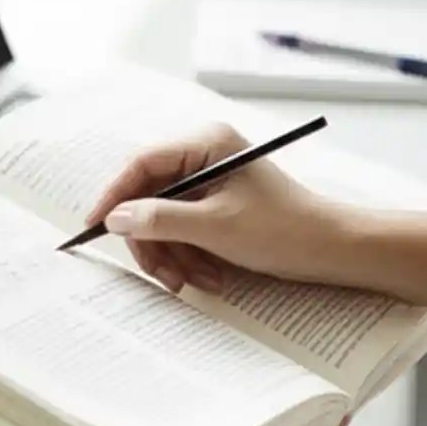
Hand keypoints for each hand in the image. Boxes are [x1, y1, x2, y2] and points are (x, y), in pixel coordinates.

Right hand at [85, 122, 351, 293]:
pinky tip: (210, 277)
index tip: (95, 227)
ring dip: (175, 255)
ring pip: (165, 219)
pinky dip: (190, 256)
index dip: (115, 196)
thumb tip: (115, 217)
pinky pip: (184, 230)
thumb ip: (160, 220)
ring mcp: (210, 180)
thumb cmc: (282, 230)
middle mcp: (205, 155)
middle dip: (155, 241)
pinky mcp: (216, 205)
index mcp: (206, 143)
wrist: (331, 250)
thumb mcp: (215, 227)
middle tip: (166, 275)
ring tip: (198, 282)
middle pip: (150, 196)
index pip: (142, 163)